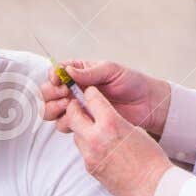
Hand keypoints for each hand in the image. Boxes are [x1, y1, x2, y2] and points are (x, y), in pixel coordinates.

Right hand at [40, 60, 171, 136]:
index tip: (60, 81)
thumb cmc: (132, 83)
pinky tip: (78, 118)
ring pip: (51, 109)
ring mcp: (77, 107)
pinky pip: (64, 124)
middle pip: (48, 92)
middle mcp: (74, 89)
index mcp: (80, 72)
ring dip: (55, 108)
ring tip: (71, 106)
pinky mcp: (83, 122)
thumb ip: (90, 72)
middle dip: (52, 93)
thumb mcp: (112, 71)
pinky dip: (65, 122)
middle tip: (66, 95)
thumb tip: (68, 71)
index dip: (54, 76)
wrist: (147, 104)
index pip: (57, 72)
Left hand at [66, 86, 171, 195]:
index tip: (89, 93)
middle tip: (78, 107)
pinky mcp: (89, 168)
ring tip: (93, 131)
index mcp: (111, 123)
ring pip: (76, 135)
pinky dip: (88, 148)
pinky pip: (83, 152)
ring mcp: (90, 154)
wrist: (152, 184)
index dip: (90, 94)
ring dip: (82, 130)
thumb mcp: (134, 130)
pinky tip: (101, 149)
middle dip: (74, 109)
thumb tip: (104, 116)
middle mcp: (96, 137)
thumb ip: (115, 121)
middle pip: (73, 115)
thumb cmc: (150, 157)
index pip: (91, 99)